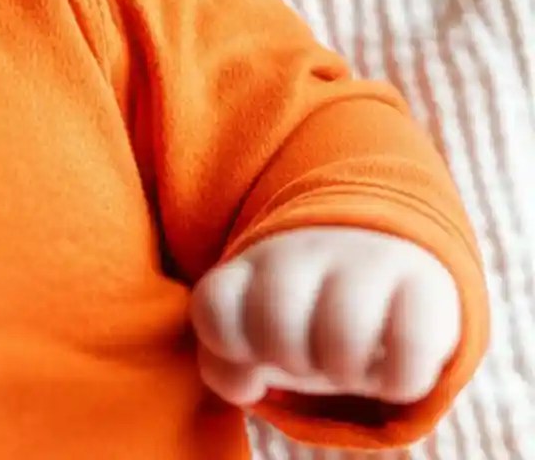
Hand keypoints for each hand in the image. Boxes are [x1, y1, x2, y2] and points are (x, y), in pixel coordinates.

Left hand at [190, 228, 460, 406]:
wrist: (392, 263)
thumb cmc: (308, 317)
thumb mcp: (256, 338)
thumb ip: (225, 364)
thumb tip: (247, 386)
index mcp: (253, 265)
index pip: (216, 306)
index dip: (230, 346)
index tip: (254, 352)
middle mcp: (305, 254)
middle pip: (276, 324)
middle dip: (290, 360)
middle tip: (311, 360)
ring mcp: (364, 262)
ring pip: (341, 335)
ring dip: (344, 371)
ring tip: (352, 367)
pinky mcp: (424, 285)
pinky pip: (410, 349)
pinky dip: (399, 381)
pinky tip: (394, 375)